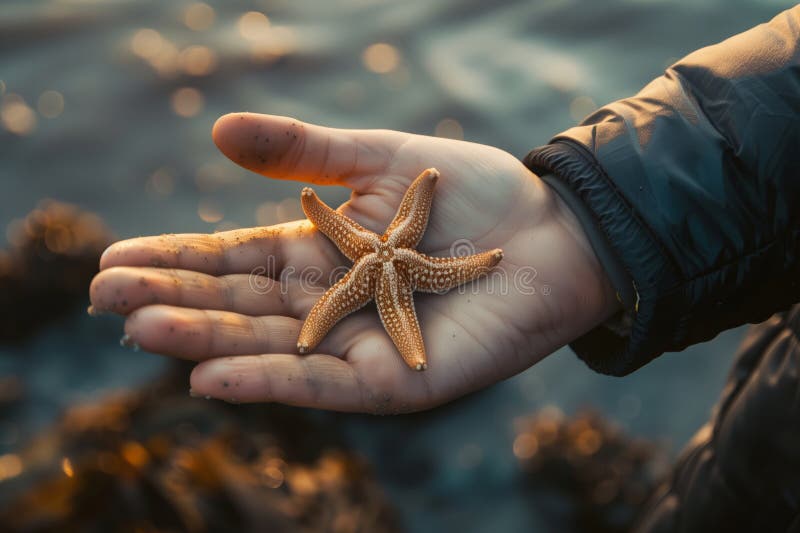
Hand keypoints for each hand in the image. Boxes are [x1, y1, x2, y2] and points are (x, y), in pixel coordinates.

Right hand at [90, 113, 618, 412]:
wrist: (546, 230)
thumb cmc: (468, 191)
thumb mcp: (376, 158)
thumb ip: (302, 152)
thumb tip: (216, 130)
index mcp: (319, 253)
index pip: (234, 259)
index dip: (177, 258)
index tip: (115, 257)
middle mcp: (327, 304)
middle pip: (239, 305)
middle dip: (173, 300)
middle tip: (104, 294)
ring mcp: (356, 346)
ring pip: (268, 346)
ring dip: (204, 339)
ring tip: (140, 328)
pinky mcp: (392, 381)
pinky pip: (321, 385)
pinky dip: (268, 381)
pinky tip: (209, 375)